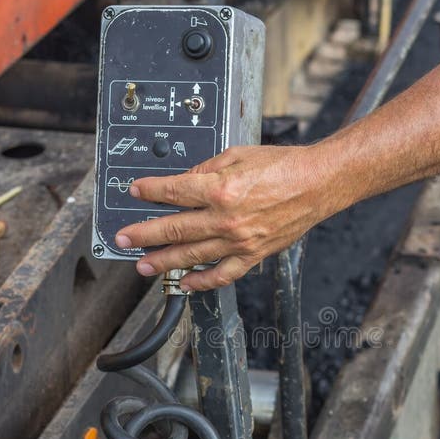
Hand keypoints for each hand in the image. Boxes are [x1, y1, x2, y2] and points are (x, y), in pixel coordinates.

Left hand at [115, 143, 334, 290]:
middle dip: (143, 235)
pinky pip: (222, 275)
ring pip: (192, 256)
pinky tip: (185, 283)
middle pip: (174, 229)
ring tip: (143, 265)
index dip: (149, 192)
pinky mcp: (252, 255)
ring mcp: (239, 241)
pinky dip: (201, 282)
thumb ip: (206, 168)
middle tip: (123, 239)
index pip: (173, 192)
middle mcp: (226, 218)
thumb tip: (183, 181)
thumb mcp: (237, 154)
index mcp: (221, 188)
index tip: (134, 192)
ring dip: (163, 262)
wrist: (316, 184)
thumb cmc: (283, 166)